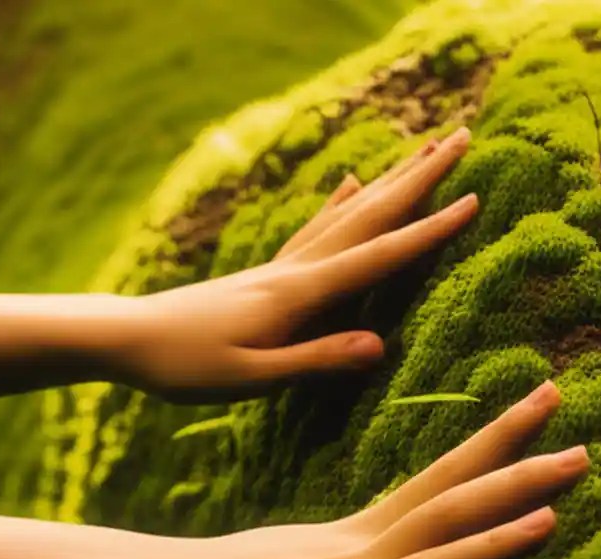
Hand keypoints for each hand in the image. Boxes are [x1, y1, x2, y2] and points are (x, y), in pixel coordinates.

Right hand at [118, 382, 586, 558]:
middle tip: (582, 448)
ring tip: (551, 516)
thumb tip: (393, 547)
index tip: (547, 397)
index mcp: (360, 531)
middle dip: (519, 479)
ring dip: (492, 541)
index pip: (443, 473)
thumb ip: (354, 552)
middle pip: (450, 508)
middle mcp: (361, 554)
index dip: (499, 438)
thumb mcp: (303, 557)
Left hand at [119, 127, 476, 401]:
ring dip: (390, 181)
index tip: (472, 200)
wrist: (128, 338)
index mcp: (297, 293)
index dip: (428, 231)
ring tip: (422, 149)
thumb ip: (316, 360)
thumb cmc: (185, 365)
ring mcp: (280, 266)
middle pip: (370, 214)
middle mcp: (294, 268)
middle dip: (420, 177)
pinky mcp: (267, 273)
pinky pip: (315, 228)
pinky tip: (352, 183)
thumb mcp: (252, 378)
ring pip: (348, 213)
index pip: (377, 256)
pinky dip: (341, 203)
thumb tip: (379, 346)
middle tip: (462, 138)